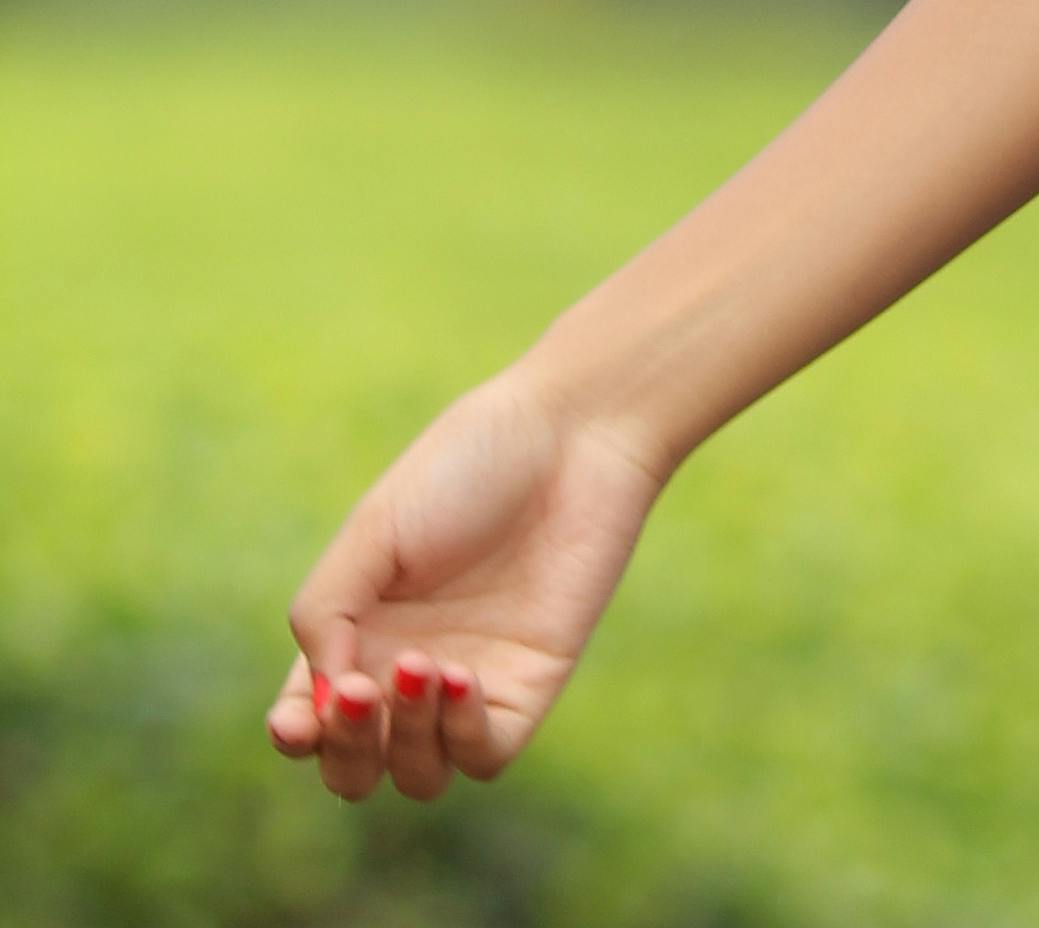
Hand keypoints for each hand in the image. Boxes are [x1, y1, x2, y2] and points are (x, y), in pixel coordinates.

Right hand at [265, 368, 665, 803]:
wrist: (571, 436)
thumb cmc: (466, 467)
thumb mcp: (373, 530)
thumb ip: (324, 615)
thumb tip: (322, 704)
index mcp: (359, 631)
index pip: (309, 719)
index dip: (296, 735)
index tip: (296, 723)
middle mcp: (408, 670)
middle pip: (355, 768)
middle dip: (346, 751)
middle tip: (359, 693)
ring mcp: (469, 686)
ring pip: (417, 775)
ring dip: (406, 740)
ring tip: (418, 663)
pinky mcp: (527, 689)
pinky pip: (484, 756)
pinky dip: (462, 733)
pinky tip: (462, 675)